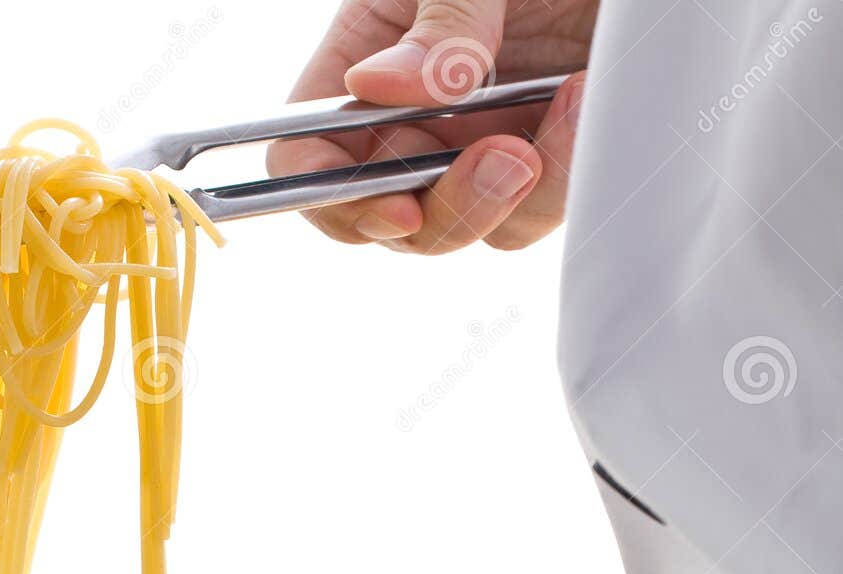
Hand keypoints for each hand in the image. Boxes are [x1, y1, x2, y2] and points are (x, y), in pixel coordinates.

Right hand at [268, 0, 596, 253]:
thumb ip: (438, 24)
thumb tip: (377, 87)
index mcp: (365, 59)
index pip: (310, 159)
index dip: (333, 196)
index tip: (393, 205)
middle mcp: (413, 117)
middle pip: (395, 218)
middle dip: (449, 208)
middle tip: (506, 159)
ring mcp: (477, 143)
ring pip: (474, 226)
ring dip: (517, 195)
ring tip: (568, 102)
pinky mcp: (545, 158)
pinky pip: (543, 204)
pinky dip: (568, 169)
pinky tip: (586, 95)